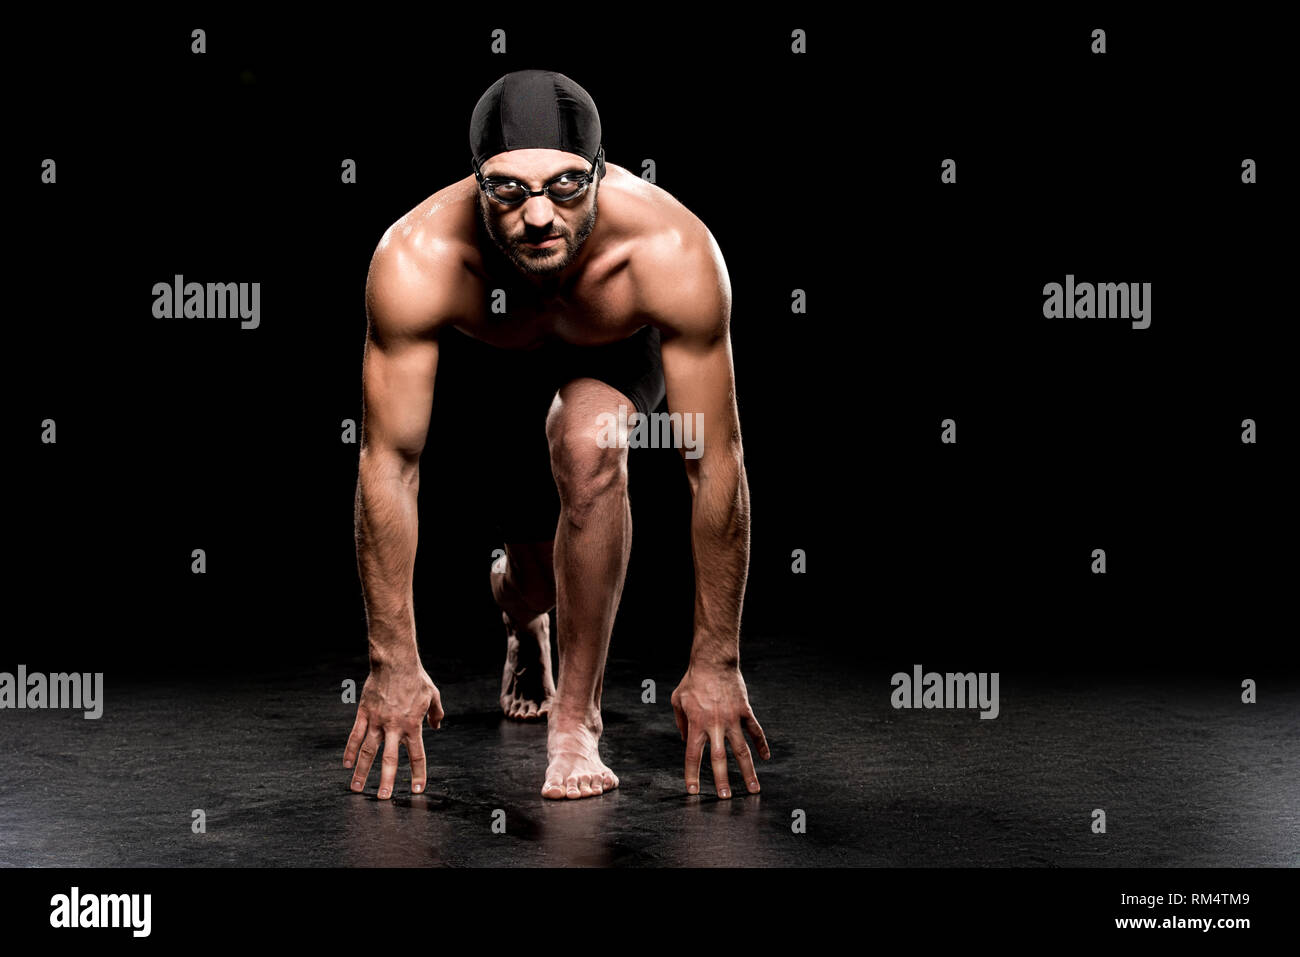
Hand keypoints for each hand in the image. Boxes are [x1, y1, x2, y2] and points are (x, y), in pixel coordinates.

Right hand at [343, 660, 442, 798]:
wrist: (395, 662)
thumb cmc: (416, 678)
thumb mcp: (433, 695)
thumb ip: (436, 713)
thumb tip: (437, 726)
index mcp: (413, 725)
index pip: (416, 755)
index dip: (417, 773)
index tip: (416, 789)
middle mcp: (395, 727)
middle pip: (389, 759)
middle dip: (386, 780)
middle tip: (383, 798)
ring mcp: (377, 721)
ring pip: (368, 751)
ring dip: (361, 771)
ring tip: (356, 788)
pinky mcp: (364, 713)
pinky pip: (355, 735)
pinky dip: (349, 750)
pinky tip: (345, 764)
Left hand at [670, 663, 769, 797]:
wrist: (714, 660)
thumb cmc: (693, 680)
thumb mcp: (677, 700)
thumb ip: (680, 722)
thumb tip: (684, 739)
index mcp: (696, 724)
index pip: (693, 755)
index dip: (692, 775)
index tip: (693, 791)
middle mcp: (715, 725)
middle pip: (719, 758)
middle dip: (722, 780)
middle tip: (726, 798)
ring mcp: (732, 719)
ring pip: (742, 750)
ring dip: (748, 771)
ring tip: (754, 789)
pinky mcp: (745, 711)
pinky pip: (756, 731)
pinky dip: (762, 745)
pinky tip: (765, 758)